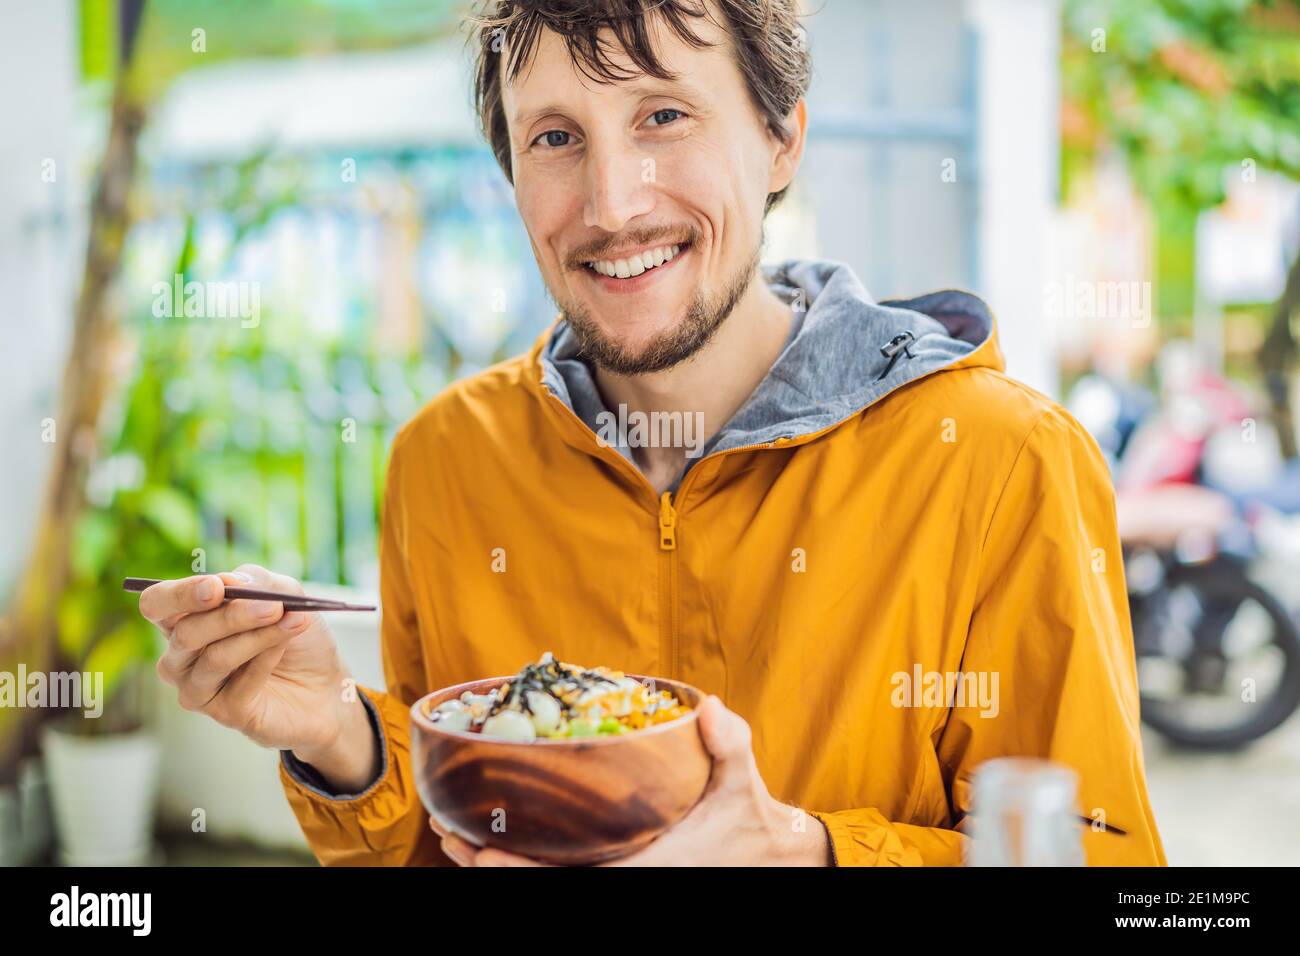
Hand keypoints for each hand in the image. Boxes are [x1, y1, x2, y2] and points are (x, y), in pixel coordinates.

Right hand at [144, 564, 377, 791]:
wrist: (326, 685)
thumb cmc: (296, 638)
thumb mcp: (286, 597)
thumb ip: (258, 582)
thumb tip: (231, 579)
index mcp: (184, 619)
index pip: (157, 604)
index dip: (181, 594)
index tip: (217, 587)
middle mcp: (181, 656)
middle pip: (185, 632)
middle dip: (232, 615)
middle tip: (273, 605)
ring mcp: (199, 688)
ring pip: (215, 658)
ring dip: (257, 636)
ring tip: (295, 621)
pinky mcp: (225, 713)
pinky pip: (241, 684)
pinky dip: (267, 659)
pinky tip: (286, 647)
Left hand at [431, 695, 831, 865]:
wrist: (767, 856)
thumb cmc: (749, 817)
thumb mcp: (743, 777)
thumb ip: (729, 743)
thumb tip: (708, 707)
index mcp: (648, 869)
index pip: (574, 879)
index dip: (522, 873)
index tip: (482, 852)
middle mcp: (625, 879)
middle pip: (546, 885)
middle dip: (489, 868)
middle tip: (448, 834)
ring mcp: (617, 877)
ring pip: (546, 881)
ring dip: (493, 867)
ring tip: (450, 836)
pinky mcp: (614, 870)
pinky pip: (559, 872)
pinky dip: (521, 861)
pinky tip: (487, 840)